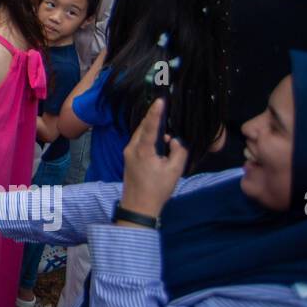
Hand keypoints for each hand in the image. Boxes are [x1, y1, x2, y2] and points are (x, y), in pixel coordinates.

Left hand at [118, 98, 188, 220]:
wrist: (138, 207)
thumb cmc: (157, 189)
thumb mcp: (174, 171)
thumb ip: (178, 151)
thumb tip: (175, 140)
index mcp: (142, 149)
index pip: (150, 125)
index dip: (155, 112)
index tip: (160, 99)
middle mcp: (131, 147)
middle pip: (143, 127)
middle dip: (154, 117)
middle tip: (166, 107)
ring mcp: (128, 152)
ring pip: (140, 133)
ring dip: (152, 128)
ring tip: (166, 123)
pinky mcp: (128, 157)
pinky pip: (139, 140)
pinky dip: (148, 136)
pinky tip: (159, 138)